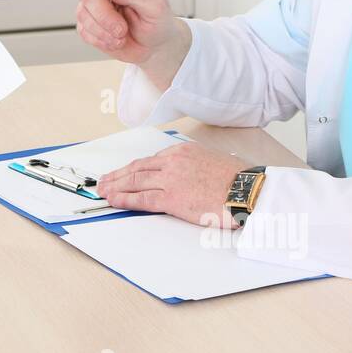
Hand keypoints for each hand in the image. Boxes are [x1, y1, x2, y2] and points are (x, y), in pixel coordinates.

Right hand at [76, 0, 178, 70]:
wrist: (156, 47)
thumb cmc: (158, 21)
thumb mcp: (155, 5)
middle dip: (104, 15)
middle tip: (122, 28)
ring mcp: (95, 9)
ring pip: (83, 14)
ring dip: (104, 30)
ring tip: (122, 35)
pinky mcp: (90, 27)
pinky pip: (84, 32)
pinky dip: (101, 39)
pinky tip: (116, 41)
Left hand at [96, 141, 247, 228]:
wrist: (248, 190)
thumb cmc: (238, 180)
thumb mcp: (212, 161)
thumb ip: (194, 166)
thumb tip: (187, 176)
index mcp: (182, 152)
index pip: (150, 161)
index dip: (132, 169)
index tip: (123, 173)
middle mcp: (173, 162)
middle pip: (137, 169)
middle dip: (117, 175)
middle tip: (103, 181)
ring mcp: (170, 179)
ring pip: (135, 181)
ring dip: (116, 186)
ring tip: (103, 191)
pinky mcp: (171, 197)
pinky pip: (141, 198)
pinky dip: (124, 199)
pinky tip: (114, 200)